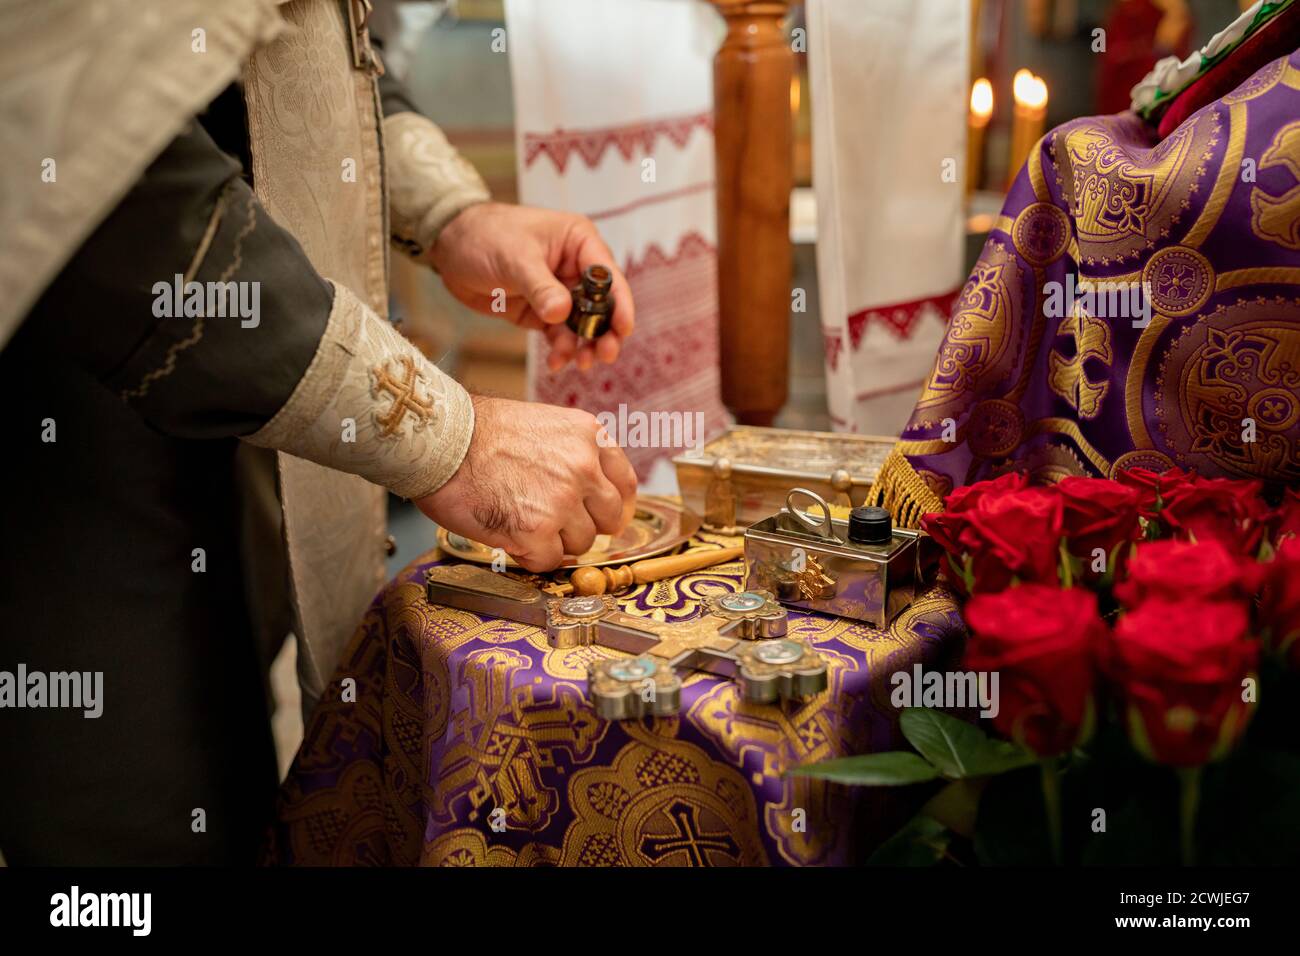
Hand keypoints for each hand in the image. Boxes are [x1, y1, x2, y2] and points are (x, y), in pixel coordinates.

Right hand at [416, 395, 637, 571]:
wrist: (438, 439)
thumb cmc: (475, 432)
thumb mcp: (541, 425)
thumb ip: (570, 454)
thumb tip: (586, 492)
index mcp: (588, 435)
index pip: (624, 483)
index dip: (610, 505)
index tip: (599, 516)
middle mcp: (584, 466)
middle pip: (608, 518)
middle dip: (584, 526)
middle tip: (554, 525)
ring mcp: (563, 500)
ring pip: (580, 543)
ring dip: (553, 541)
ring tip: (519, 522)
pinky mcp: (537, 531)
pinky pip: (549, 560)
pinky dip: (530, 556)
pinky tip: (509, 538)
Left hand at [428, 202, 634, 371]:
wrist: (450, 247)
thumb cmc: (485, 235)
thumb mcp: (514, 258)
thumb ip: (540, 287)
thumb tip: (562, 313)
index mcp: (578, 242)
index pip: (608, 275)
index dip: (620, 303)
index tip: (623, 329)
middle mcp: (574, 268)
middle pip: (602, 305)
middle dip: (605, 331)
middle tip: (604, 354)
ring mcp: (559, 292)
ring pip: (583, 325)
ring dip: (584, 346)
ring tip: (579, 363)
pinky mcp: (542, 312)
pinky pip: (559, 335)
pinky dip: (561, 350)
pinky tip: (556, 363)